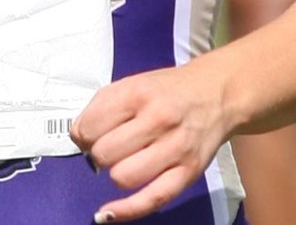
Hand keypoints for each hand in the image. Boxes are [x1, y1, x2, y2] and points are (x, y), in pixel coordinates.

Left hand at [70, 60, 232, 221]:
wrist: (217, 93)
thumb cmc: (167, 91)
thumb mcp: (132, 83)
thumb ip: (101, 107)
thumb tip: (78, 138)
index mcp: (137, 93)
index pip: (90, 126)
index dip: (83, 134)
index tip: (91, 134)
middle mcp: (157, 119)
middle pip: (104, 153)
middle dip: (98, 154)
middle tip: (110, 146)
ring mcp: (175, 147)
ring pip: (123, 177)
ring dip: (115, 173)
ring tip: (124, 161)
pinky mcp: (188, 172)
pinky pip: (152, 199)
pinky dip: (125, 210)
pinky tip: (106, 213)